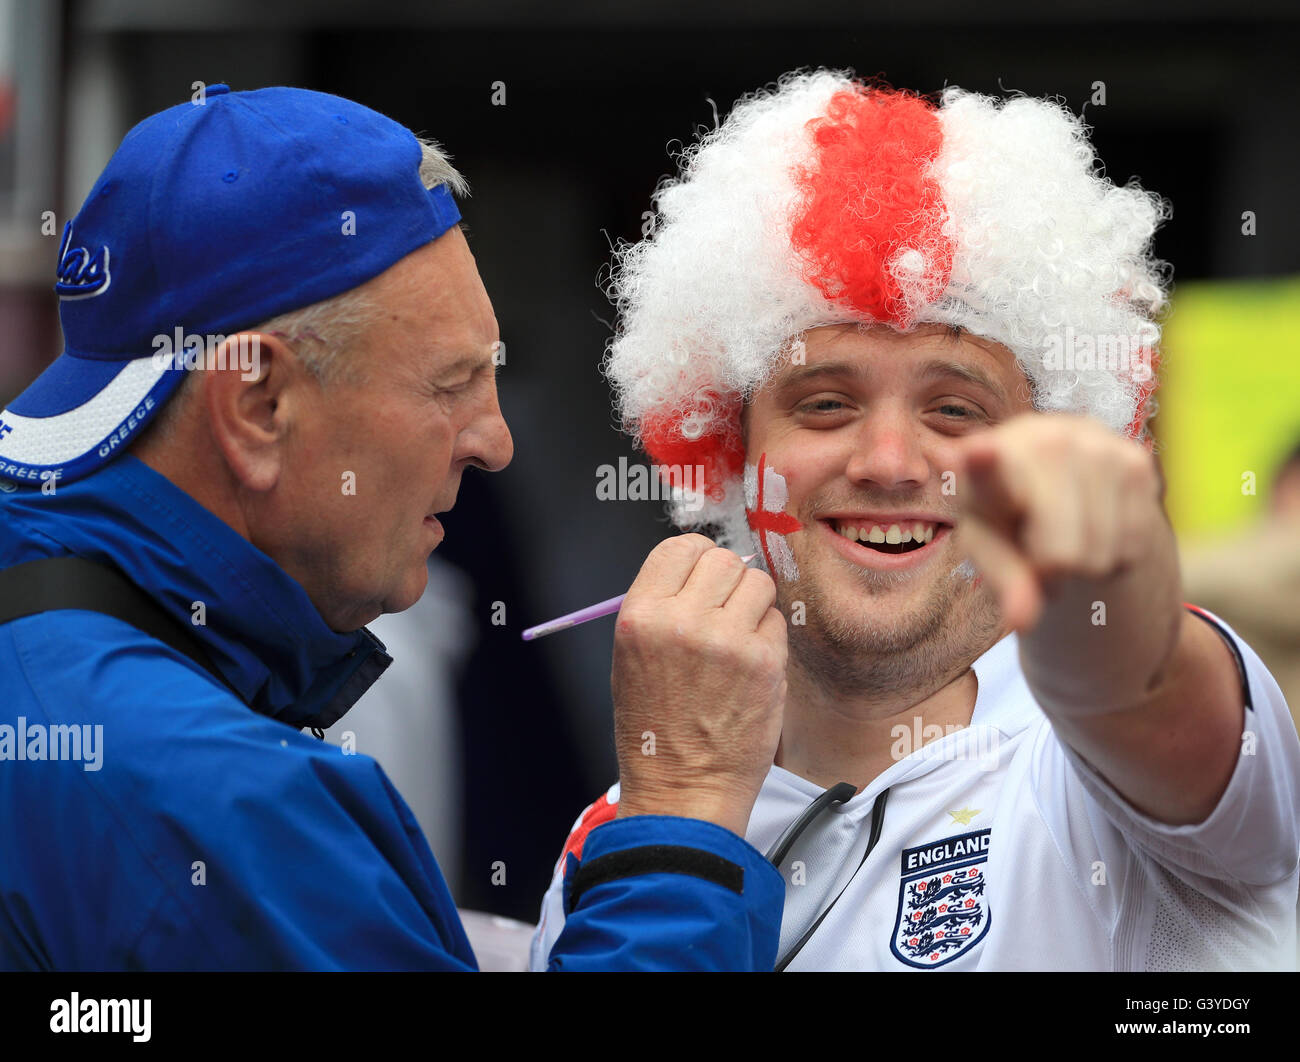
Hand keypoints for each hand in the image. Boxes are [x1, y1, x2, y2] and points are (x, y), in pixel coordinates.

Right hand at [612, 534, 787, 836]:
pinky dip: (768, 638)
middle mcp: (682, 621)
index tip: (703, 577)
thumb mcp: (632, 658)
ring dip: (752, 606)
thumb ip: (664, 608)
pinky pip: (777, 622)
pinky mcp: (766, 662)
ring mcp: (728, 640)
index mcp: (641, 616)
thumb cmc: (656, 730)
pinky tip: (750, 668)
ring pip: (758, 584)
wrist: (683, 789)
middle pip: (723, 560)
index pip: (679, 547)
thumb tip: (703, 570)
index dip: (696, 559)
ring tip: (736, 641)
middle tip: (723, 613)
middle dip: (727, 582)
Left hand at [952, 413, 1165, 632]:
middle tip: (1040, 549)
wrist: (1057, 480)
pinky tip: (1098, 524)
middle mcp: (1041, 440)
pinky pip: (1136, 542)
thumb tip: (1023, 623)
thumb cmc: (1008, 520)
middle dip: (1054, 569)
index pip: (986, 468)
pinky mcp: (1136, 458)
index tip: (975, 453)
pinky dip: (1117, 551)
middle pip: (1063, 556)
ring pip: (1102, 553)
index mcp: (985, 462)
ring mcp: (1094, 444)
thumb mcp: (994, 551)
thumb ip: (1007, 584)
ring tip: (1068, 533)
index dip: (982, 462)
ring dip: (1088, 563)